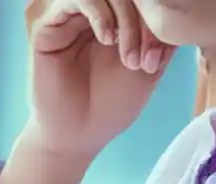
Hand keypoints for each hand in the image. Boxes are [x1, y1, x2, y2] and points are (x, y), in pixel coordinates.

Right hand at [26, 0, 174, 158]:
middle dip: (142, 22)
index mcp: (115, 25)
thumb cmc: (110, 106)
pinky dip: (100, 14)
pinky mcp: (48, 28)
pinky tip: (107, 39)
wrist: (77, 135)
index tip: (157, 57)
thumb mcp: (150, 67)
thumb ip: (160, 36)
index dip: (156, 19)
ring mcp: (69, 22)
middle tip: (145, 57)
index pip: (140, 3)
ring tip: (127, 54)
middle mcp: (91, 19)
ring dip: (124, 19)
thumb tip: (170, 9)